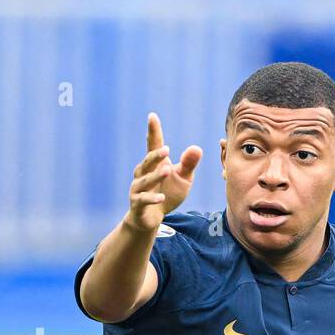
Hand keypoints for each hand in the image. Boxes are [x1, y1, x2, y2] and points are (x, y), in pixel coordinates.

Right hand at [124, 112, 201, 232]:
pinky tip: (161, 197)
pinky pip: (143, 200)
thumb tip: (197, 148)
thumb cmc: (167, 193)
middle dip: (155, 155)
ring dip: (156, 176)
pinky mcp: (137, 204)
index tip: (152, 116)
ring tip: (167, 170)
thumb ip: (188, 165)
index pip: (153, 144)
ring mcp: (138, 188)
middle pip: (148, 161)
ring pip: (146, 180)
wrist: (151, 218)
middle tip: (166, 150)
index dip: (153, 131)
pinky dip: (152, 198)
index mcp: (155, 163)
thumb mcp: (183, 178)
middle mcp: (143, 173)